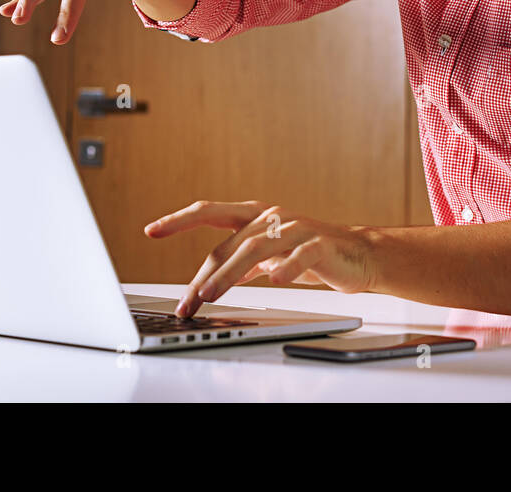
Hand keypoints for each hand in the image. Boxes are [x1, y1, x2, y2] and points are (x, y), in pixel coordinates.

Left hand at [143, 200, 376, 316]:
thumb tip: (207, 279)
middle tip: (188, 297)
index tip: (152, 229)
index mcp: (255, 216)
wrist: (359, 254)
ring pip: (256, 248)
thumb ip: (240, 263)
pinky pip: (301, 254)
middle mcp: (272, 217)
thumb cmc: (311, 252)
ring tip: (211, 294)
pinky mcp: (320, 244)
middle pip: (230, 238)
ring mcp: (297, 228)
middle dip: (205, 269)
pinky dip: (287, 267)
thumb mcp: (269, 257)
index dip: (179, 221)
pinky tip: (275, 281)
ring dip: (230, 273)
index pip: (210, 214)